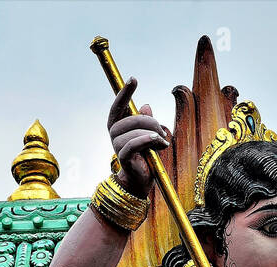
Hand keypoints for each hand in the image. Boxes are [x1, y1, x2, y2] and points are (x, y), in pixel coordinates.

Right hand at [107, 76, 171, 196]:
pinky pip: (135, 143)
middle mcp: (114, 132)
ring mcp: (116, 144)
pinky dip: (148, 141)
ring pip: (137, 131)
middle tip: (163, 132)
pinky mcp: (123, 155)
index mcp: (118, 124)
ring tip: (162, 143)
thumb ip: (146, 120)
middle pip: (134, 118)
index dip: (125, 91)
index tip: (133, 79)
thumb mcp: (149, 134)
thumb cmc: (145, 155)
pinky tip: (158, 143)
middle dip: (152, 123)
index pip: (119, 104)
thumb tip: (145, 105)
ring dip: (154, 135)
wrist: (141, 179)